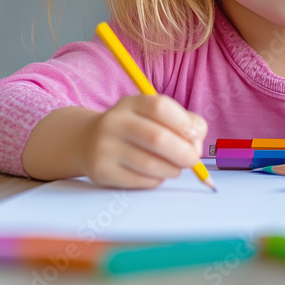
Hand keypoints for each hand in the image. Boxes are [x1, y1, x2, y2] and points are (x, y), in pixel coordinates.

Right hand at [78, 94, 207, 188]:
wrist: (87, 141)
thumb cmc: (134, 128)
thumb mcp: (152, 115)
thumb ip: (181, 122)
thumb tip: (197, 142)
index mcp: (130, 103)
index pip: (160, 107)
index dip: (184, 122)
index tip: (196, 135)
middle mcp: (114, 123)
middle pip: (157, 138)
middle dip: (184, 153)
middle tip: (193, 160)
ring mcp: (105, 148)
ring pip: (150, 164)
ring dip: (173, 169)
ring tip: (176, 167)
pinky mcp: (103, 172)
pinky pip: (141, 181)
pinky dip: (158, 179)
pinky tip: (158, 173)